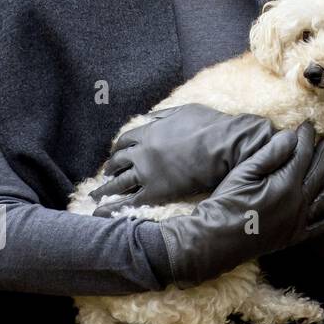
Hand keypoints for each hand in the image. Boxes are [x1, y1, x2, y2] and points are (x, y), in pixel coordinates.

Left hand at [91, 104, 274, 216]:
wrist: (225, 145)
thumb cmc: (211, 126)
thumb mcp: (185, 110)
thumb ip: (164, 114)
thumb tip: (149, 116)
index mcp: (149, 131)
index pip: (125, 140)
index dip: (119, 148)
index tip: (117, 154)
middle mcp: (142, 152)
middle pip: (118, 161)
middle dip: (111, 168)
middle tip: (107, 175)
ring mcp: (148, 172)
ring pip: (119, 183)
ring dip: (106, 189)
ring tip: (97, 196)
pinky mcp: (157, 191)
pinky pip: (130, 201)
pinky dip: (114, 208)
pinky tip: (104, 213)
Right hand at [157, 123, 323, 287]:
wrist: (214, 241)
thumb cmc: (225, 203)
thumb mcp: (244, 172)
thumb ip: (271, 154)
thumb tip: (291, 136)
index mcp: (286, 184)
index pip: (303, 154)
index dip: (307, 138)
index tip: (310, 126)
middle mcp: (298, 202)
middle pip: (319, 173)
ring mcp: (297, 221)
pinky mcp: (292, 237)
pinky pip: (320, 229)